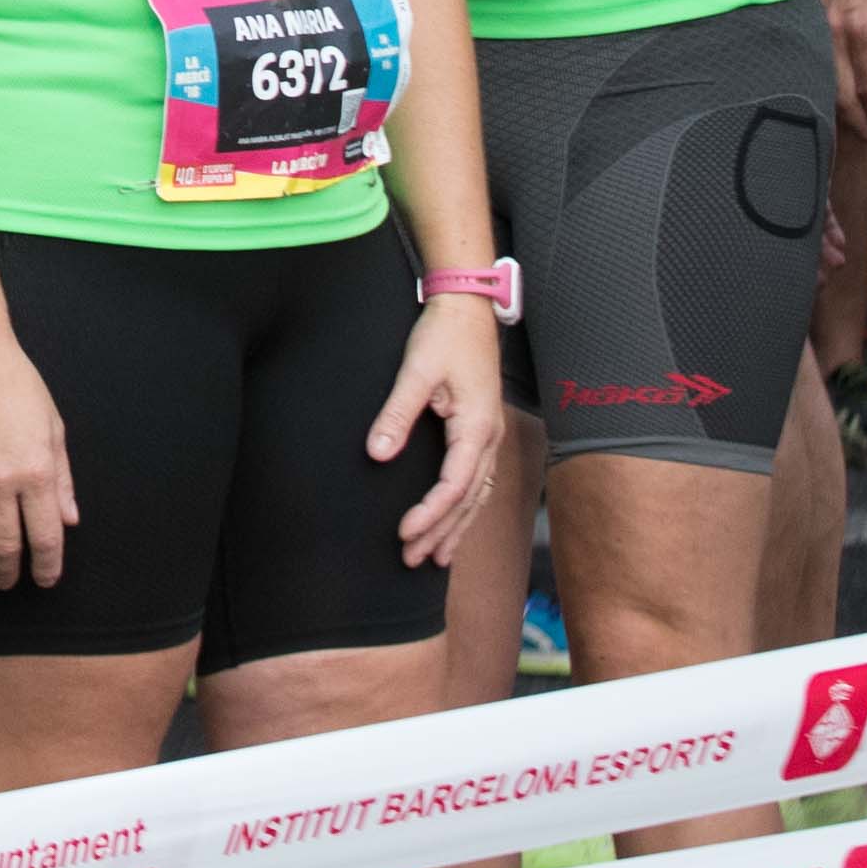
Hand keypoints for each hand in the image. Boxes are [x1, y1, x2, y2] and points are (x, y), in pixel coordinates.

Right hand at [0, 334, 77, 591]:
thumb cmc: (18, 387)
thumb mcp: (54, 429)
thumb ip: (62, 479)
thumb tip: (70, 520)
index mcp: (37, 472)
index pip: (44, 537)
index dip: (46, 567)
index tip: (45, 579)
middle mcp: (1, 482)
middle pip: (5, 547)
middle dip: (9, 574)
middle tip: (8, 582)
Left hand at [372, 290, 508, 562]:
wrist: (468, 309)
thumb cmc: (443, 336)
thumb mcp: (415, 372)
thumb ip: (397, 415)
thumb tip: (377, 454)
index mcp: (476, 427)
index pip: (454, 485)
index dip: (430, 514)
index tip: (403, 533)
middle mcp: (489, 438)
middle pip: (468, 499)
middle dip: (441, 532)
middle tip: (411, 559)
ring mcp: (489, 436)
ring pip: (476, 495)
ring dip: (455, 527)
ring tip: (434, 558)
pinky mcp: (481, 431)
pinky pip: (477, 481)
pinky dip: (465, 508)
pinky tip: (454, 523)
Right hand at [822, 0, 866, 146]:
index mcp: (862, 30)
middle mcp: (833, 32)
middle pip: (841, 95)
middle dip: (860, 124)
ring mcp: (816, 25)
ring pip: (824, 82)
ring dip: (843, 109)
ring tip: (861, 126)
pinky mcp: (810, 18)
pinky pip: (817, 62)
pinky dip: (830, 85)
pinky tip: (842, 95)